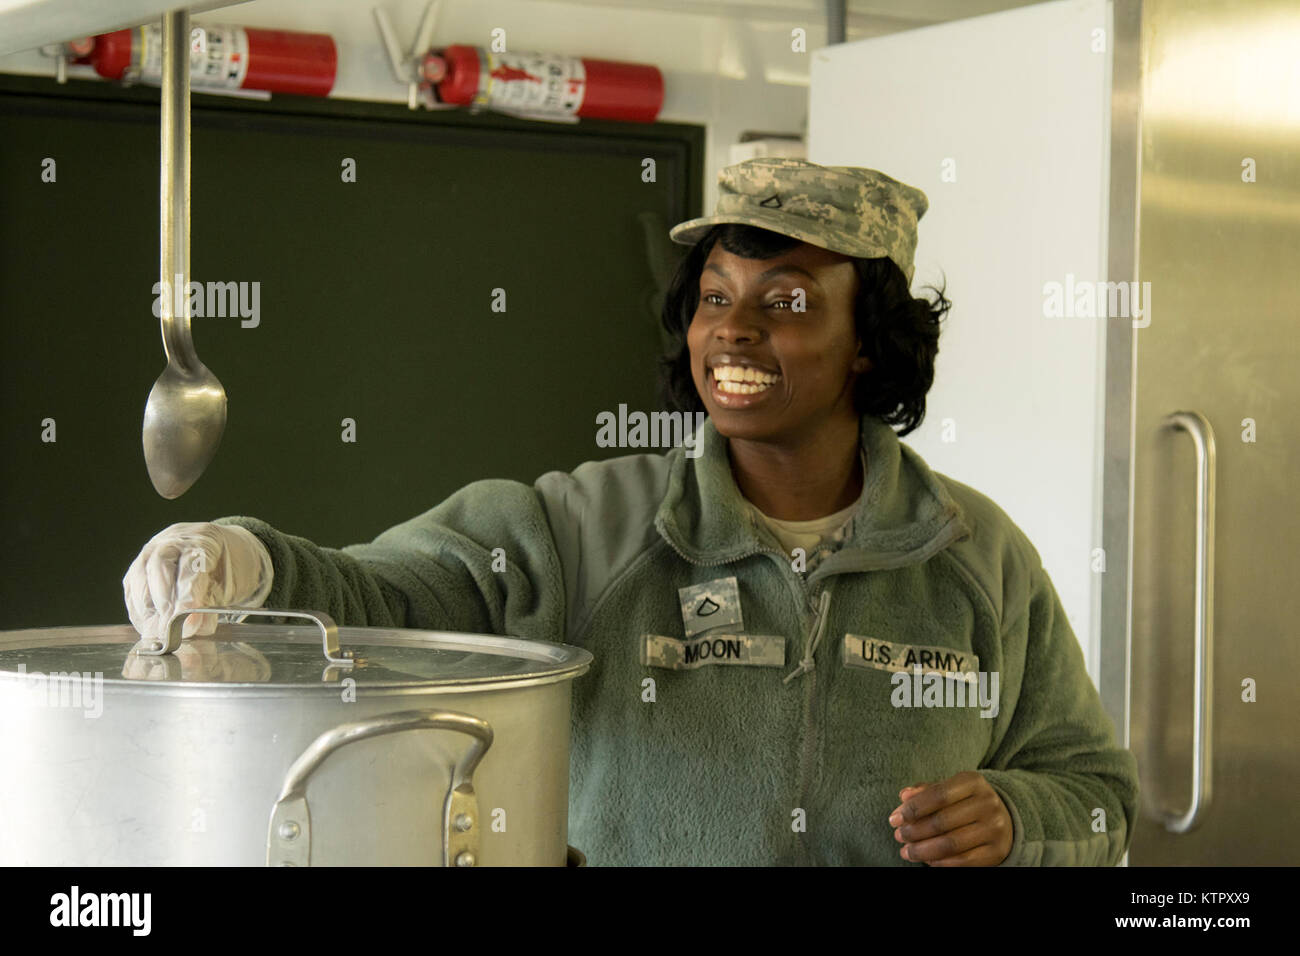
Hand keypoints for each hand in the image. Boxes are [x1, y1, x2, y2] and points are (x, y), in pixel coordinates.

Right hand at [123, 522, 272, 643]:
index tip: (185, 616)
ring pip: (140, 577)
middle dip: (163, 602)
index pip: (190, 564)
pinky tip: (148, 626)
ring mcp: (152, 551)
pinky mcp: (138, 568)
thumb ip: (208, 607)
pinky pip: (132, 589)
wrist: (225, 556)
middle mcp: (174, 540)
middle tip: (169, 629)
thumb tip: (188, 628)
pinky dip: (139, 610)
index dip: (186, 593)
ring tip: (159, 631)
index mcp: (203, 539)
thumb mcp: (228, 588)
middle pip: (159, 566)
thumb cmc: (228, 572)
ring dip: (147, 609)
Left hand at [889, 770, 1012, 865]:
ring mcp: (995, 828)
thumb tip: (904, 796)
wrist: (1002, 819)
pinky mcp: (997, 851)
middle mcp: (988, 803)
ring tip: (907, 851)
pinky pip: (963, 861)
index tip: (894, 819)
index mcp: (973, 782)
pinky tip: (926, 861)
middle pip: (942, 821)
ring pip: (950, 844)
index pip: (938, 794)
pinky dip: (940, 863)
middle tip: (899, 836)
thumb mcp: (948, 790)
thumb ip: (925, 791)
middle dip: (914, 832)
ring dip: (922, 851)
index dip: (913, 808)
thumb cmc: (964, 802)